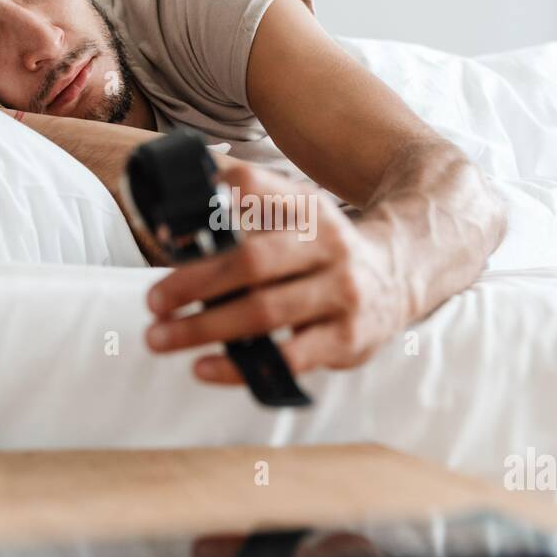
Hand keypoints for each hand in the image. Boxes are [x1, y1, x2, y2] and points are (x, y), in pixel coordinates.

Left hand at [144, 162, 406, 383]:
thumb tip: (171, 227)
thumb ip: (249, 211)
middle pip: (251, 262)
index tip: (164, 230)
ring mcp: (341, 293)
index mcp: (309, 208)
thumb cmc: (326, 250)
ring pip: (265, 312)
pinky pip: (287, 358)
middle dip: (194, 283)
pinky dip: (241, 367)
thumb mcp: (301, 212)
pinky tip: (204, 368)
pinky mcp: (347, 338)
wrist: (404, 273)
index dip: (210, 204)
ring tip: (161, 337)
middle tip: (153, 301)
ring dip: (205, 328)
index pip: (256, 189)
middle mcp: (329, 246)